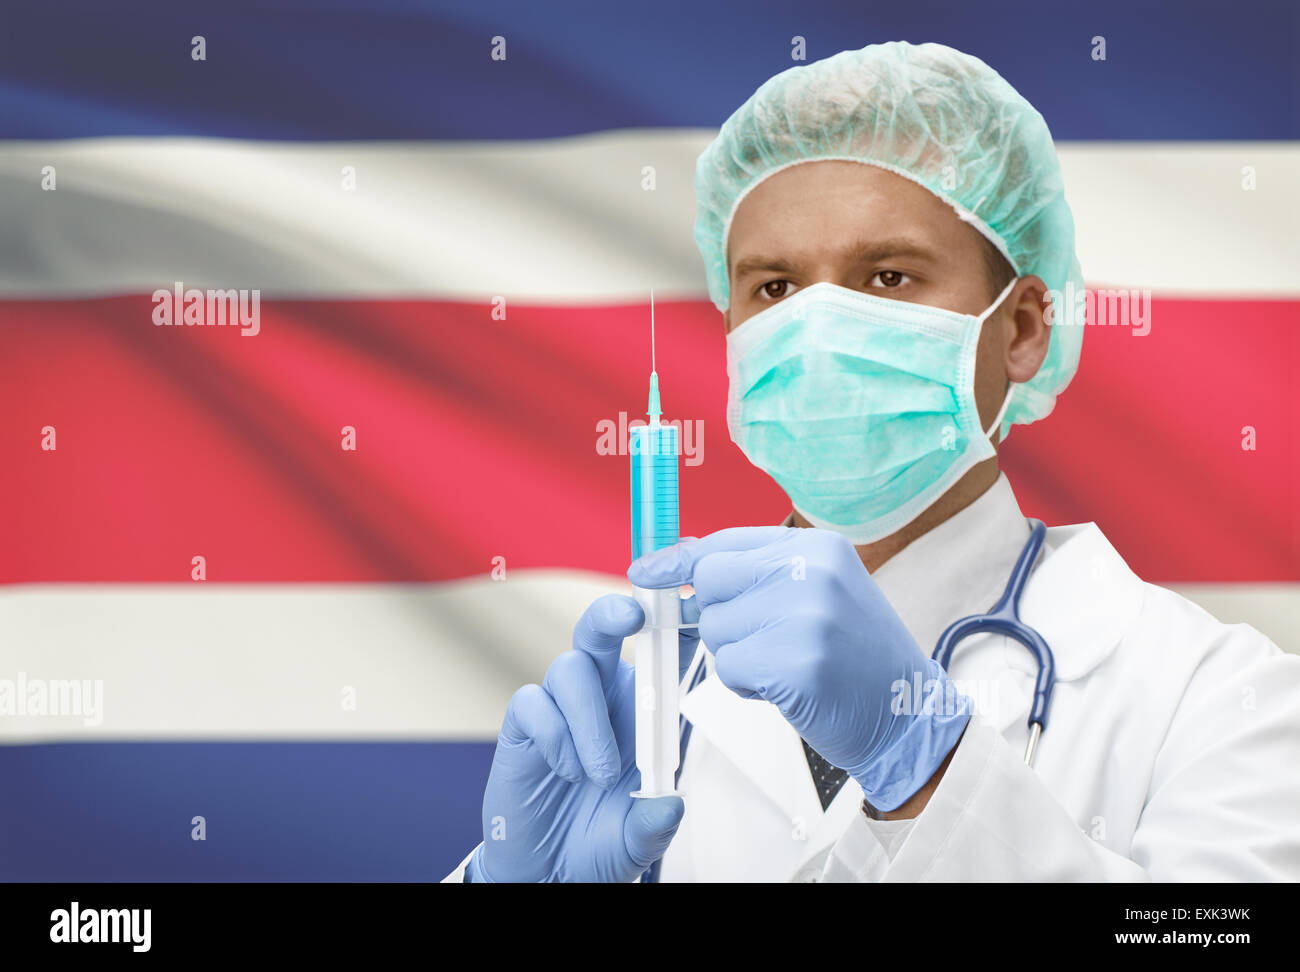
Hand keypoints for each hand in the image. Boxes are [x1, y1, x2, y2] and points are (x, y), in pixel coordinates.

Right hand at [469, 593, 699, 881]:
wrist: (551, 872)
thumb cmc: (602, 841)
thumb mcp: (639, 840)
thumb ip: (654, 824)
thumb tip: (670, 805)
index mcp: (641, 707)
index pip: (658, 652)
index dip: (671, 623)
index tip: (688, 610)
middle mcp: (602, 695)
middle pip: (602, 628)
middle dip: (617, 612)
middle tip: (632, 616)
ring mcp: (560, 707)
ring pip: (570, 667)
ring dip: (590, 719)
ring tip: (599, 775)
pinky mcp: (524, 725)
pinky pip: (533, 703)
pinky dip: (555, 735)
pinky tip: (567, 770)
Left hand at [628, 527, 970, 811]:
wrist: (907, 714)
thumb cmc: (854, 656)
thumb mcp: (817, 593)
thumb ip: (757, 572)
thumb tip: (680, 560)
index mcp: (816, 546)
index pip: (725, 541)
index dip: (680, 559)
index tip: (645, 571)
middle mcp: (812, 570)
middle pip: (711, 580)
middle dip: (720, 616)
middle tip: (762, 639)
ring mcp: (807, 615)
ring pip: (716, 628)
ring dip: (737, 655)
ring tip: (785, 664)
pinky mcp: (797, 663)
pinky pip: (730, 668)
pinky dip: (746, 686)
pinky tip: (786, 687)